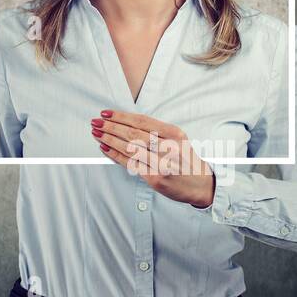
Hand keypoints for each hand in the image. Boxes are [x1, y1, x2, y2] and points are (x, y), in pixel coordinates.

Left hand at [91, 109, 214, 207]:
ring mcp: (162, 164)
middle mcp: (169, 147)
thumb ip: (155, 131)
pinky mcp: (155, 178)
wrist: (200, 184)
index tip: (106, 113)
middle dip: (111, 126)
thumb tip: (124, 122)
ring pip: (130, 148)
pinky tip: (105, 148)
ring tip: (97, 133)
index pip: (142, 121)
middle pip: (133, 133)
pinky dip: (115, 155)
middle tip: (96, 122)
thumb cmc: (184, 159)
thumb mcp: (177, 139)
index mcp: (174, 134)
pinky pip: (130, 164)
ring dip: (109, 139)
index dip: (121, 116)